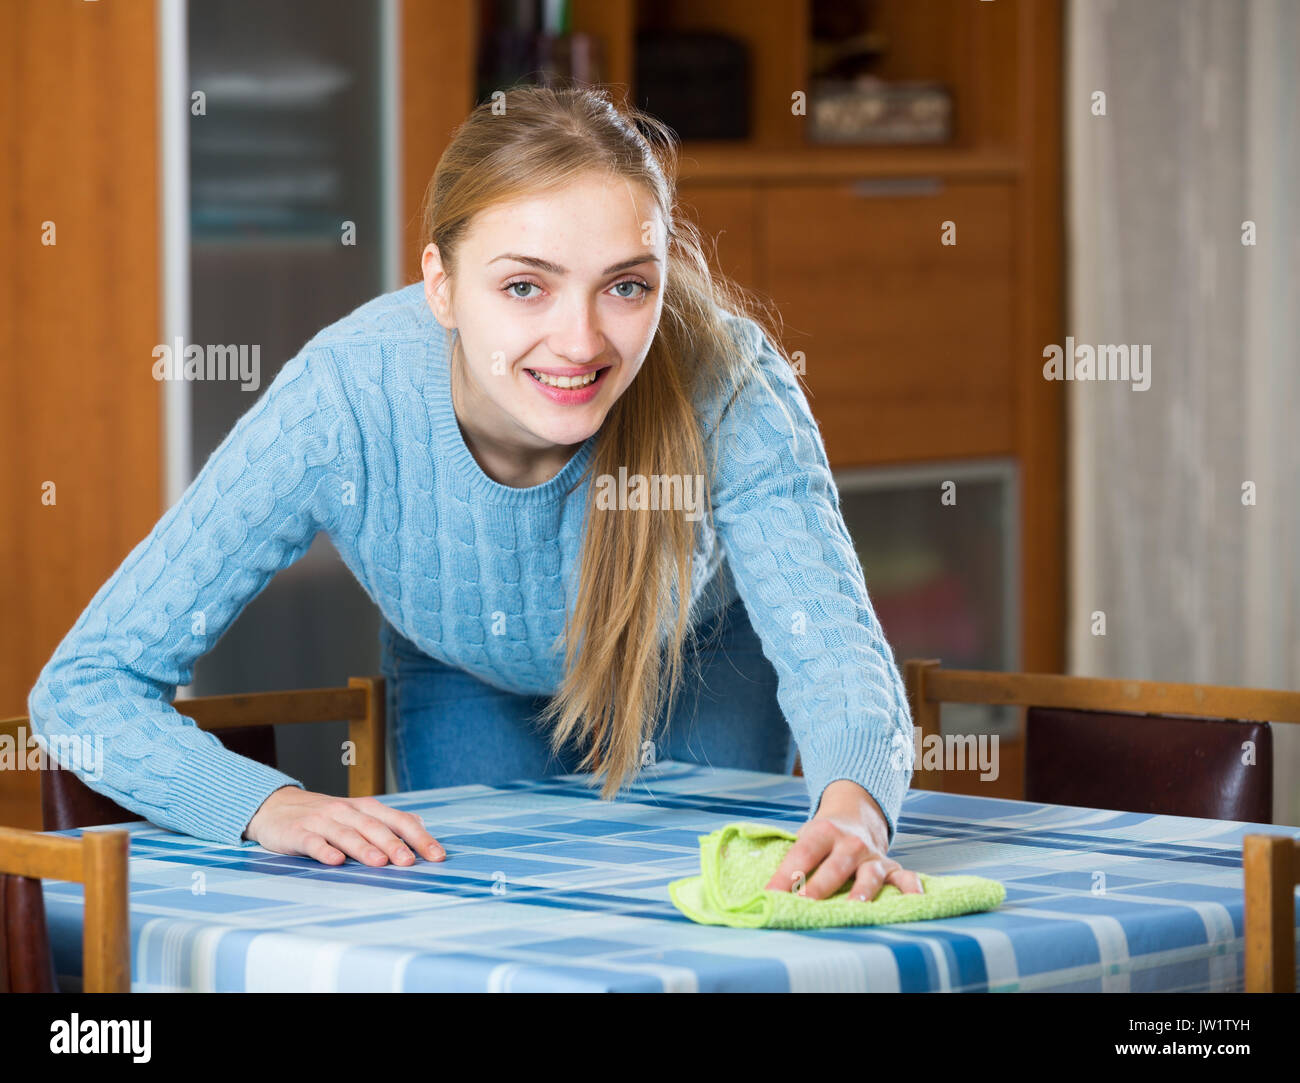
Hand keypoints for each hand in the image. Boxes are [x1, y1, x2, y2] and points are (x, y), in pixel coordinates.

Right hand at [243, 786, 445, 867]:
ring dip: (364, 848)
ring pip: (346, 833)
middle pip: (374, 826)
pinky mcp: (297, 833)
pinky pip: (312, 842)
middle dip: (394, 844)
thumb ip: (385, 821)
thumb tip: (419, 825)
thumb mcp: (356, 814)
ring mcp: (321, 821)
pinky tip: (335, 862)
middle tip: (410, 862)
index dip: (419, 837)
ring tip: (380, 863)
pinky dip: (324, 851)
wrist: (275, 807)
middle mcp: (346, 811)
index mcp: (365, 808)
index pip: (398, 820)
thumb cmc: (324, 817)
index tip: (438, 855)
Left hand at [765, 780, 922, 900]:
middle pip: (834, 867)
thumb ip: (790, 859)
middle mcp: (849, 843)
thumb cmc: (822, 837)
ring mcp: (872, 856)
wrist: (857, 814)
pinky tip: (915, 901)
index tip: (768, 895)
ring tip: (853, 910)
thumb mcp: (804, 836)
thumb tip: (764, 892)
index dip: (784, 875)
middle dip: (819, 887)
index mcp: (822, 832)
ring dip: (861, 893)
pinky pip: (904, 878)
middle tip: (804, 906)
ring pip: (868, 875)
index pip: (801, 855)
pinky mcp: (891, 867)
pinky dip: (911, 889)